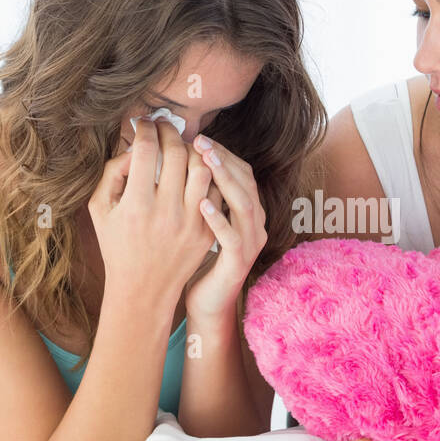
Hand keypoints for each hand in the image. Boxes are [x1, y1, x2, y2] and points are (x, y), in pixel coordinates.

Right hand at [88, 116, 219, 298]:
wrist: (143, 289)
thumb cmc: (117, 245)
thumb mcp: (100, 210)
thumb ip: (111, 174)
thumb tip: (132, 148)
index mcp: (136, 205)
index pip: (145, 150)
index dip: (145, 129)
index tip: (144, 123)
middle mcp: (166, 212)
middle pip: (176, 153)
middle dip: (170, 131)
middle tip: (165, 125)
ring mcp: (190, 222)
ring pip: (202, 169)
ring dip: (194, 150)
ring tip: (184, 145)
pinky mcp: (206, 232)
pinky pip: (214, 192)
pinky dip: (208, 176)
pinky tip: (198, 169)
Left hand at [184, 134, 266, 320]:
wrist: (208, 302)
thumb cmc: (200, 259)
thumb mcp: (203, 221)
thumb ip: (202, 193)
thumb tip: (183, 160)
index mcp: (249, 212)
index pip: (243, 172)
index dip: (223, 153)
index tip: (199, 138)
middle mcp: (256, 224)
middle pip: (247, 182)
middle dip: (223, 159)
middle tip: (200, 140)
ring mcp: (251, 243)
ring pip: (244, 204)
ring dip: (224, 179)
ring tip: (204, 161)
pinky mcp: (238, 262)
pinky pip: (232, 236)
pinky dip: (219, 218)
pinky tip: (201, 203)